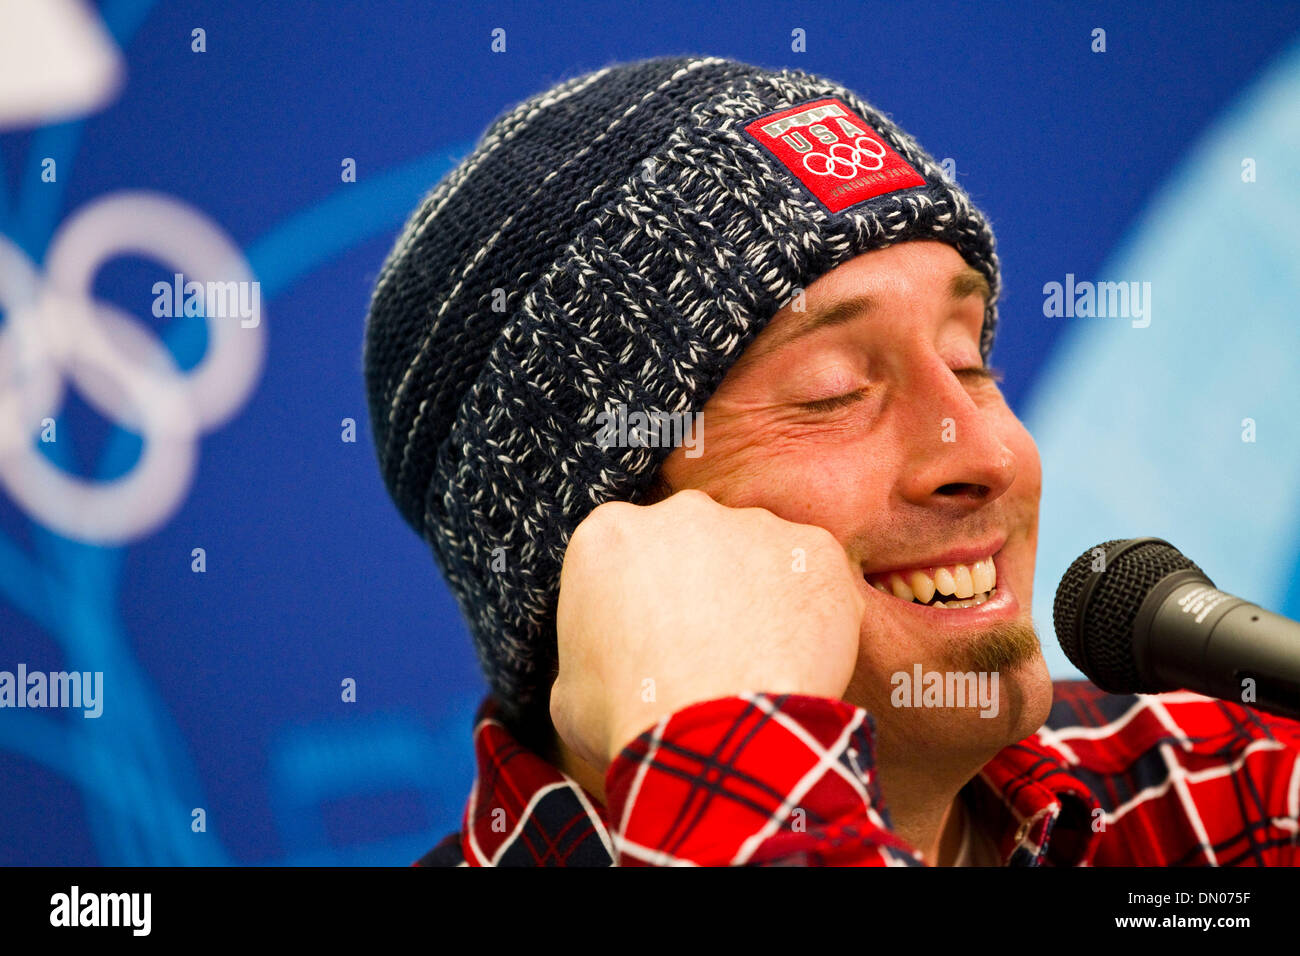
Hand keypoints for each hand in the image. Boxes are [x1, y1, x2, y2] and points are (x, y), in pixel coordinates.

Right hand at [550, 489, 865, 772]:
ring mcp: (752, 525)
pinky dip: (813, 612)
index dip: (646, 594)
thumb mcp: (569, 690)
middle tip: (711, 646)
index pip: (630, 551)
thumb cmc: (631, 722)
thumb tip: (605, 662)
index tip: (657, 634)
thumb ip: (590, 650)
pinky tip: (798, 658)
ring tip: (758, 660)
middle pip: (696, 540)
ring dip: (759, 595)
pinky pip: (813, 577)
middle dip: (703, 582)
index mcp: (609, 534)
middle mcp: (680, 511)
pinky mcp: (811, 551)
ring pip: (758, 554)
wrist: (710, 742)